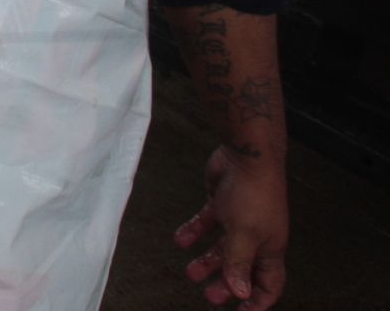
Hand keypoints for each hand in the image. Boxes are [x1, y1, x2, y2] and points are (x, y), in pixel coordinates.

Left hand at [175, 146, 288, 308]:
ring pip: (223, 247)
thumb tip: (240, 292)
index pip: (269, 284)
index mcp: (270, 249)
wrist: (246, 155)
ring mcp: (239, 219)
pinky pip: (207, 223)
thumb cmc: (254, 193)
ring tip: (190, 272)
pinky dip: (194, 232)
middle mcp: (256, 236)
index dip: (258, 300)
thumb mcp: (245, 235)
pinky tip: (181, 240)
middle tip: (208, 295)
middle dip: (226, 283)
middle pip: (242, 268)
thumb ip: (239, 264)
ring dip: (207, 261)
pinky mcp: (222, 203)